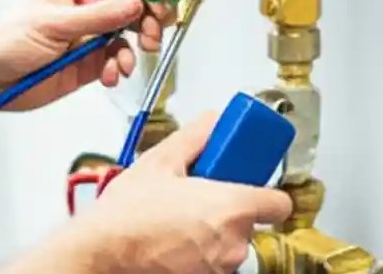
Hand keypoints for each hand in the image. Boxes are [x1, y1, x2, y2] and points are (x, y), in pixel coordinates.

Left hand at [0, 0, 174, 110]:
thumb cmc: (6, 39)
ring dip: (134, 49)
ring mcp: (91, 34)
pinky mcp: (91, 61)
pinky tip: (110, 74)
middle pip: (135, 3)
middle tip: (150, 33)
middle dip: (147, 19)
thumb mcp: (54, 23)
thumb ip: (97, 16)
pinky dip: (119, 68)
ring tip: (124, 61)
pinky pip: (118, 60)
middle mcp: (89, 5)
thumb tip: (134, 3)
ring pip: (131, 34)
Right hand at [41, 113, 293, 272]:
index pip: (278, 203)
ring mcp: (220, 267)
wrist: (104, 250)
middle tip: (198, 197)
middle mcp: (234, 242)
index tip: (247, 183)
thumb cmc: (129, 212)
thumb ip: (195, 137)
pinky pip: (212, 261)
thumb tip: (213, 123)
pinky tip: (171, 239)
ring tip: (177, 219)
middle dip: (227, 209)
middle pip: (248, 222)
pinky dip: (198, 252)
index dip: (265, 192)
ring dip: (211, 232)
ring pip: (229, 243)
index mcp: (232, 207)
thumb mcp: (161, 160)